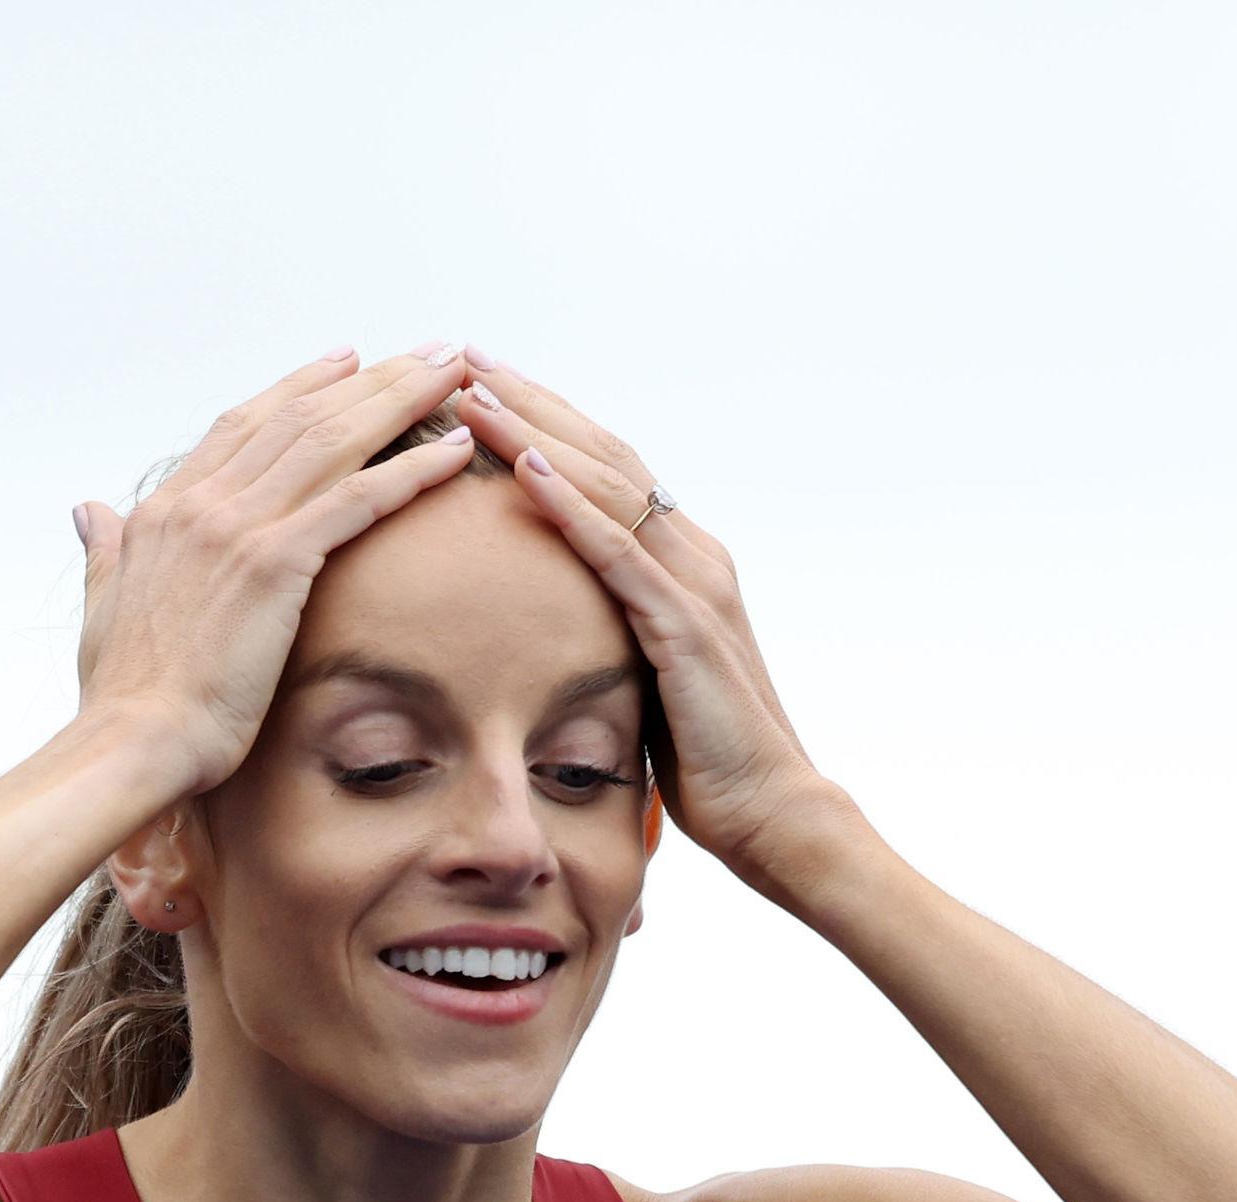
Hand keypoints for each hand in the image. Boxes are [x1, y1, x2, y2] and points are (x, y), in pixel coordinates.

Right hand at [70, 346, 480, 798]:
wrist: (132, 741)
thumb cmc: (123, 695)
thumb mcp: (103, 604)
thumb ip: (104, 548)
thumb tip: (88, 508)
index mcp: (165, 510)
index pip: (244, 425)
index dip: (300, 388)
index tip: (347, 362)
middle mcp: (202, 503)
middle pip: (302, 416)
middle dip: (373, 377)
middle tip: (428, 350)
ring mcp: (238, 527)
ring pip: (336, 439)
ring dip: (403, 398)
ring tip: (456, 371)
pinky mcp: (275, 563)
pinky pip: (359, 500)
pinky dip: (412, 469)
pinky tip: (455, 452)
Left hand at [451, 356, 840, 876]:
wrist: (771, 810)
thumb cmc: (706, 756)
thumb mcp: (646, 675)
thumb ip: (615, 630)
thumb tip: (555, 622)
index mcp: (684, 560)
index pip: (608, 468)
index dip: (547, 420)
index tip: (483, 384)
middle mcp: (694, 554)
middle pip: (603, 454)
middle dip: (531, 402)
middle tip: (464, 356)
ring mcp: (694, 585)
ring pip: (607, 487)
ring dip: (536, 436)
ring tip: (475, 395)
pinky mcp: (684, 628)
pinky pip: (619, 555)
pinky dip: (571, 508)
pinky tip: (526, 471)